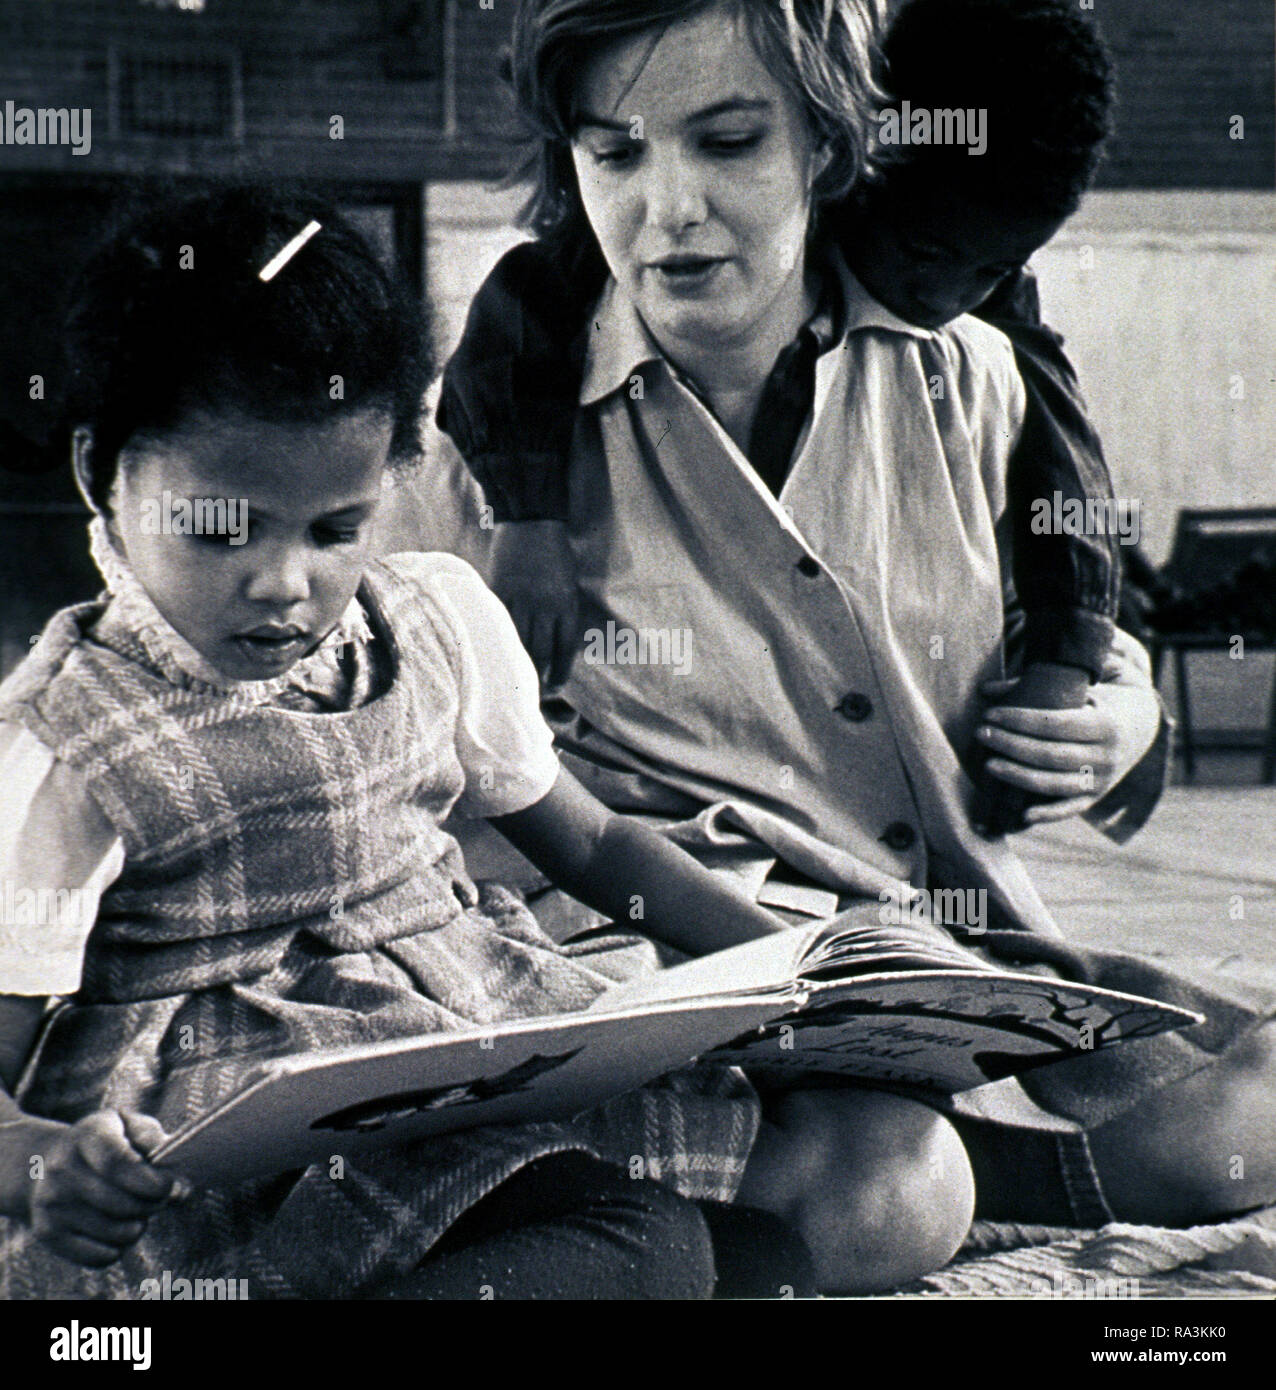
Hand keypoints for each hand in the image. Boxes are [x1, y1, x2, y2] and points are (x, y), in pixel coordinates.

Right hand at [27, 1110, 176, 1266]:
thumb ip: (157, 1145)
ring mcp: (50, 1203)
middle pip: (121, 1203)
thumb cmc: (107, 1142)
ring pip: (115, 1233)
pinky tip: (118, 1227)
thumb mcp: (132, 1125)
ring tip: (137, 1210)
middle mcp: (61, 1169)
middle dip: (152, 1204)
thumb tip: (178, 1185)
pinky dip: (119, 1248)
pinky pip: (99, 1257)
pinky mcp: (47, 1233)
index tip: (168, 1186)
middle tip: (158, 1197)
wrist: (49, 1162)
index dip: (150, 1181)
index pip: (117, 1163)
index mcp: (87, 1135)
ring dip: (138, 1226)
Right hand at [490, 520, 580, 686]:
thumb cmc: (556, 554)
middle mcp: (544, 606)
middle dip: (538, 674)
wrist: (532, 522)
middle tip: (534, 691)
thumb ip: (561, 613)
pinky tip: (495, 650)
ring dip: (516, 662)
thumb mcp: (568, 585)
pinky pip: (497, 623)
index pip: (564, 649)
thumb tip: (554, 646)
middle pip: (540, 651)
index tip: (556, 685)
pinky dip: (497, 638)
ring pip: (517, 641)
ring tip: (513, 677)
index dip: (560, 671)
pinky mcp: (499, 592)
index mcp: (566, 605)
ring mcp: (520, 599)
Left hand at [976, 674, 1158, 825]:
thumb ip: (1036, 687)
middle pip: (1051, 754)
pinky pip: (1069, 810)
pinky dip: (1047, 814)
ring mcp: (1103, 781)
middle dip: (1012, 745)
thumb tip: (985, 690)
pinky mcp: (1095, 798)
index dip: (1021, 719)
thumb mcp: (1079, 689)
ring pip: (1055, 783)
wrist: (1138, 728)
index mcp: (1106, 724)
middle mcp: (1107, 756)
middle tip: (981, 733)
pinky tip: (1022, 814)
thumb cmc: (1095, 704)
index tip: (991, 714)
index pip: (1056, 723)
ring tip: (988, 764)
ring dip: (1019, 776)